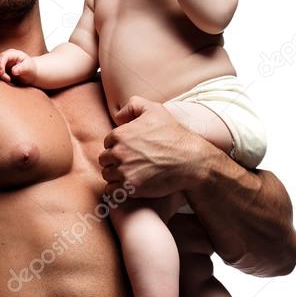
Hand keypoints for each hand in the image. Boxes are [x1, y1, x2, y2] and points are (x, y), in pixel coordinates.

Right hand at [0, 48, 38, 84]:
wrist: (30, 72)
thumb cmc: (30, 69)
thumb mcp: (29, 68)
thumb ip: (22, 68)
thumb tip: (13, 71)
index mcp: (12, 53)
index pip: (2, 57)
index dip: (0, 65)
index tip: (2, 74)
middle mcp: (4, 55)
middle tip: (9, 80)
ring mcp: (0, 60)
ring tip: (6, 79)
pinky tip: (2, 79)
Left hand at [99, 95, 213, 197]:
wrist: (190, 161)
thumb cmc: (174, 135)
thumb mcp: (156, 110)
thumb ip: (133, 105)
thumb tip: (118, 116)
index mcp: (121, 134)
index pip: (108, 142)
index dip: (118, 146)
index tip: (131, 150)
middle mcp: (119, 153)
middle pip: (105, 159)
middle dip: (115, 161)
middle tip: (130, 163)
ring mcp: (124, 171)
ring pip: (107, 175)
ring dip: (115, 175)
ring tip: (130, 174)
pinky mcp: (130, 188)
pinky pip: (111, 190)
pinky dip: (117, 190)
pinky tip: (128, 186)